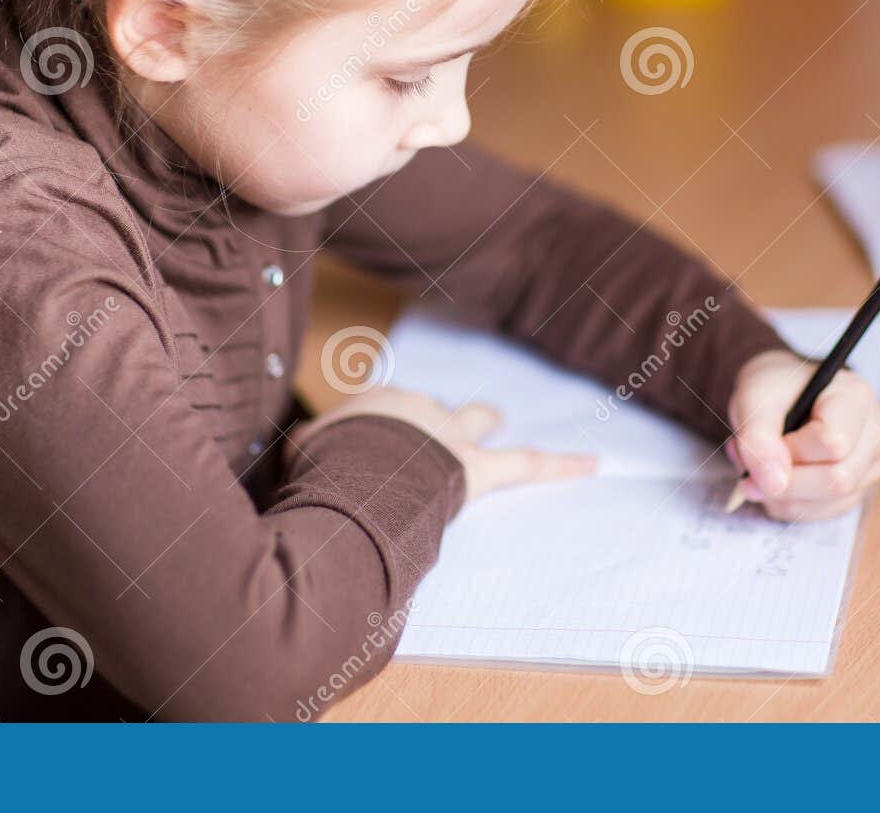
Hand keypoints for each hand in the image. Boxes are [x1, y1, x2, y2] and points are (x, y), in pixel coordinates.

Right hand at [288, 387, 595, 502]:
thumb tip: (286, 459)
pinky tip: (593, 464)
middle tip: (446, 423)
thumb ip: (300, 456)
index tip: (372, 439)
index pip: (384, 411)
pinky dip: (561, 464)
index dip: (382, 429)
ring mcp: (451, 438)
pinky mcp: (479, 469)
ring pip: (476, 421)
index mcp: (375, 408)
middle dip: (441, 416)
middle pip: (434, 407)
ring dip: (485, 424)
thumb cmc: (326, 465)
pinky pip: (527, 465)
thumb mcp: (300, 457)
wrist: (359, 471)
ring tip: (500, 424)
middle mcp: (417, 413)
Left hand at [726, 350, 879, 520]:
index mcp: (855, 397)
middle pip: (838, 479)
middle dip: (785, 481)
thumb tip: (774, 484)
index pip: (833, 442)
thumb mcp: (753, 398)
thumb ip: (758, 437)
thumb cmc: (773, 390)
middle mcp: (874, 432)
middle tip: (751, 463)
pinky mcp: (858, 489)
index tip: (765, 439)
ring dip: (783, 496)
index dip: (791, 451)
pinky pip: (824, 513)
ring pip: (831, 502)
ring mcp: (871, 464)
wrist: (781, 396)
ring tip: (761, 466)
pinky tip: (777, 480)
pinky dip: (790, 504)